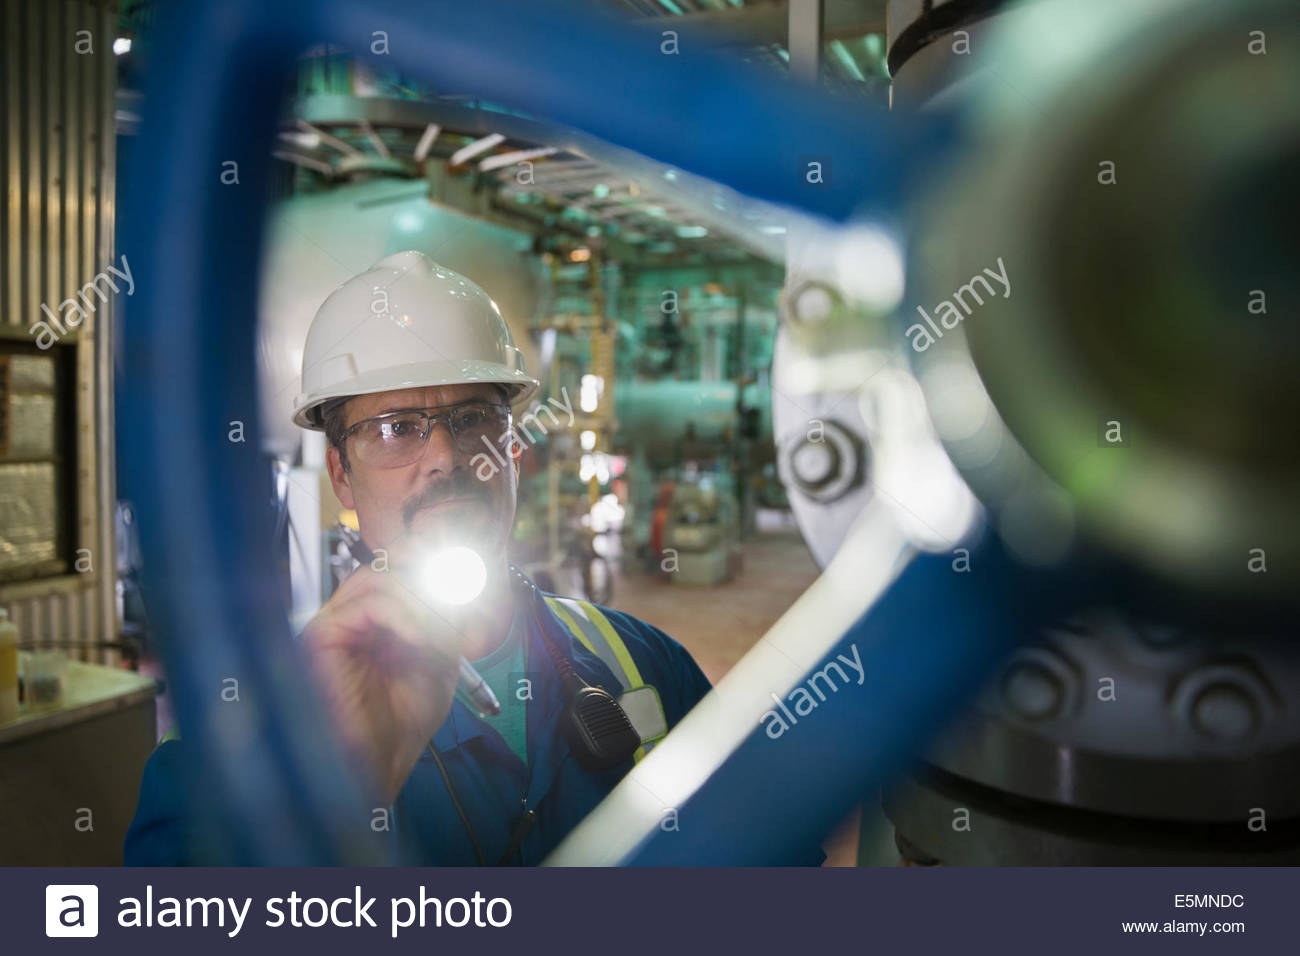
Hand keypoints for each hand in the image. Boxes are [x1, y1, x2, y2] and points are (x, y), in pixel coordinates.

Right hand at [301, 540, 471, 805]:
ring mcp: (331, 623)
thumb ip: (442, 613)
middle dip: (428, 583)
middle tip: (452, 609)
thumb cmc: (401, 721)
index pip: (398, 567)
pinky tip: (418, 641)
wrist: (377, 764)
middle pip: (388, 565)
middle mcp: (347, 615)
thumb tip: (449, 572)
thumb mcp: (439, 656)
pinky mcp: (319, 636)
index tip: (463, 580)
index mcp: (372, 619)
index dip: (432, 568)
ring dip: (419, 602)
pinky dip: (403, 616)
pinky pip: (367, 604)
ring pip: (378, 577)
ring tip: (435, 637)